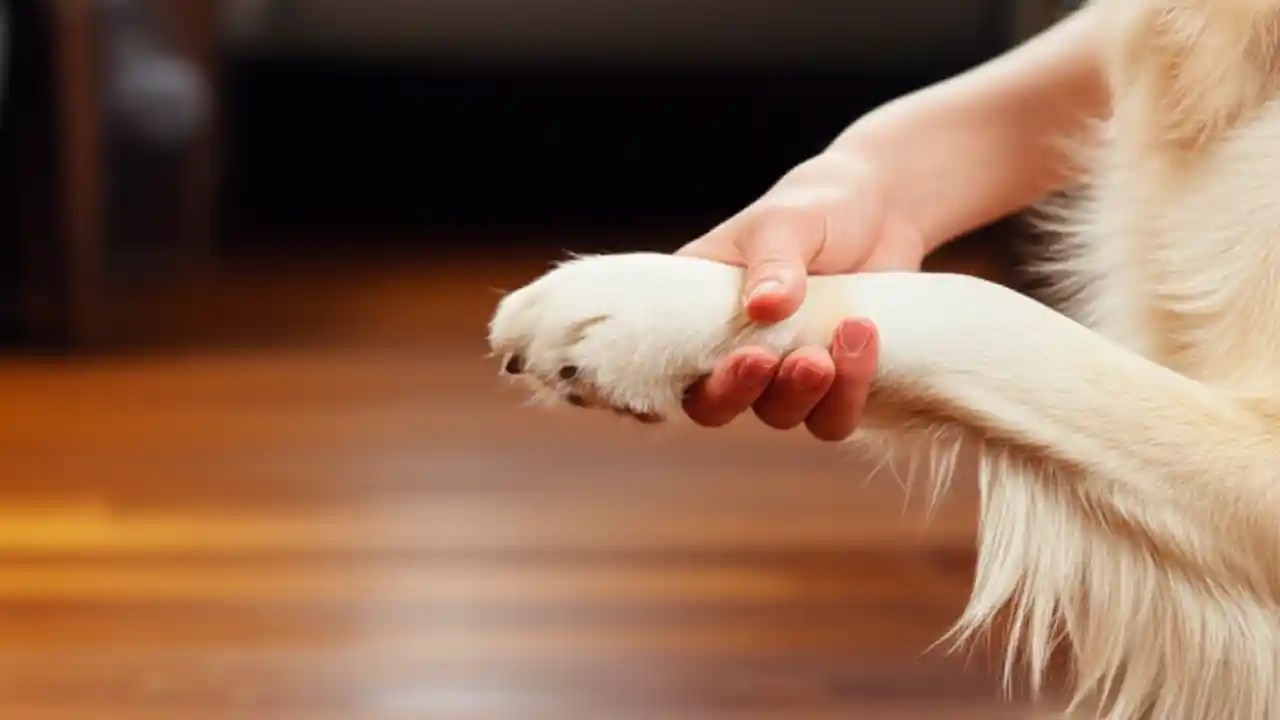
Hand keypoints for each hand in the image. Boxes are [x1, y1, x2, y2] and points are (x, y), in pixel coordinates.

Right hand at [678, 150, 924, 439]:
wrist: (882, 210)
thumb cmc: (814, 208)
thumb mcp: (784, 222)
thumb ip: (772, 262)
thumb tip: (763, 306)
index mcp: (695, 312)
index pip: (659, 364)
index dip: (651, 396)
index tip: (675, 392)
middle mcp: (732, 351)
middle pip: (713, 406)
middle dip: (737, 391)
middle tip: (766, 358)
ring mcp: (783, 373)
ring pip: (778, 415)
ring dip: (803, 391)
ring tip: (841, 337)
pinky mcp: (834, 386)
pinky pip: (833, 417)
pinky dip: (849, 391)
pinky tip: (866, 341)